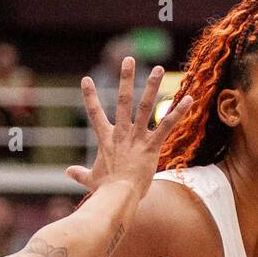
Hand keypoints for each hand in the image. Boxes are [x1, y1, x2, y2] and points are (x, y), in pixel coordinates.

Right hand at [67, 57, 191, 202]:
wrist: (117, 197)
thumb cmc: (104, 190)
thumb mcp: (90, 180)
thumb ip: (79, 174)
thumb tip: (68, 173)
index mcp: (106, 139)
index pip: (95, 113)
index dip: (90, 96)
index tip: (86, 79)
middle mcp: (121, 134)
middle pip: (123, 100)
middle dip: (126, 78)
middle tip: (129, 58)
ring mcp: (137, 138)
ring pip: (145, 106)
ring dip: (152, 86)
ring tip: (158, 68)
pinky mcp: (152, 146)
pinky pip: (167, 126)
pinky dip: (179, 112)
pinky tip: (189, 98)